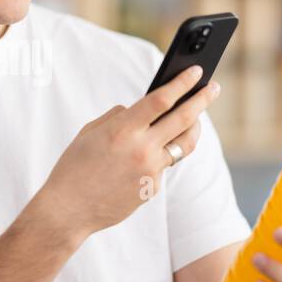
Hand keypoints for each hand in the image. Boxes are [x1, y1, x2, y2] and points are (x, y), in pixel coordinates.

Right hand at [38, 65, 219, 239]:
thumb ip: (119, 117)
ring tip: (196, 117)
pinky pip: (163, 164)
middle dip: (202, 100)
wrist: (68, 210)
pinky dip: (159, 155)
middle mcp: (141, 150)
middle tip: (213, 88)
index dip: (182, 83)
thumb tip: (140, 110)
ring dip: (194, 127)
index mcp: (122, 130)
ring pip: (184, 144)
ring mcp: (151, 171)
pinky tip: (148, 154)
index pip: (161, 100)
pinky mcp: (154, 188)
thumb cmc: (74, 167)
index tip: (196, 72)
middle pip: (184, 119)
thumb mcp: (90, 133)